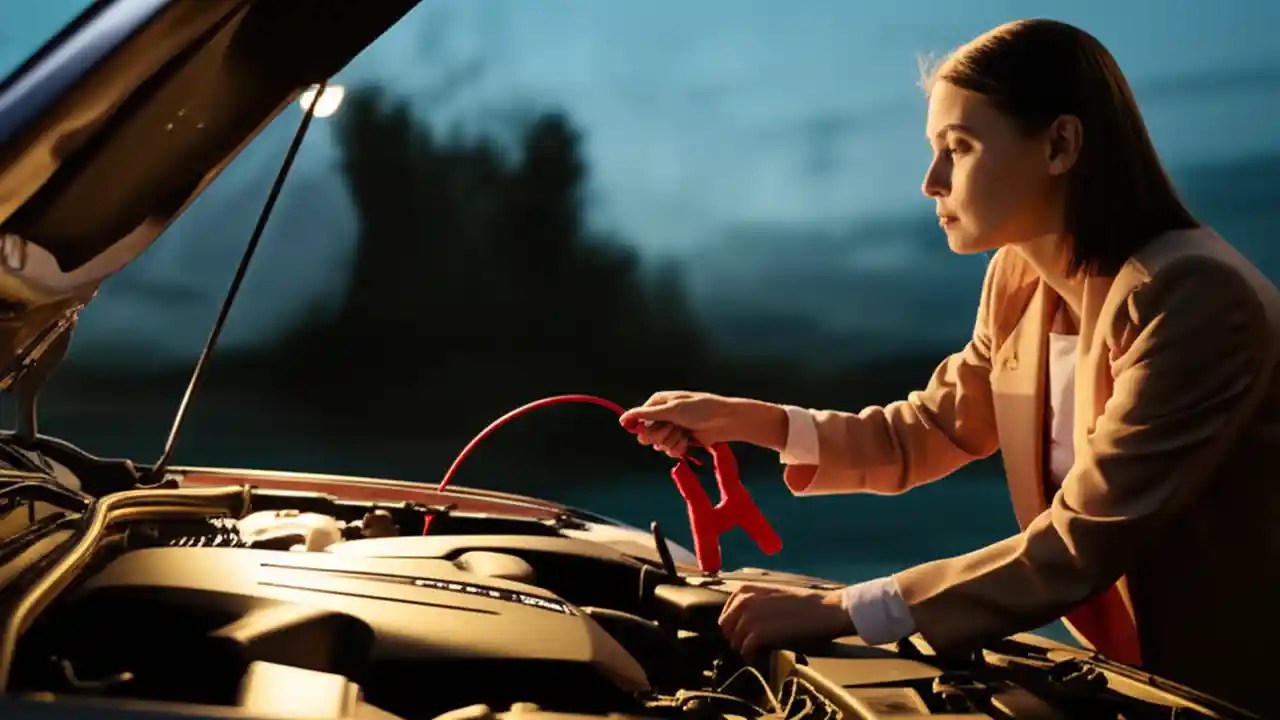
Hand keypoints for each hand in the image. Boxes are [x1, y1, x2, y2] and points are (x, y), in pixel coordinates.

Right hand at [619, 391, 785, 457]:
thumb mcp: (672, 409)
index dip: (645, 427)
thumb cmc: (701, 409)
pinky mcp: (681, 441)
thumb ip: (647, 414)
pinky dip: (679, 448)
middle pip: (647, 434)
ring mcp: (672, 429)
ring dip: (673, 442)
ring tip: (685, 434)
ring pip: (659, 444)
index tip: (655, 427)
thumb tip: (622, 419)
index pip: (639, 419)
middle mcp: (663, 415)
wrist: (724, 421)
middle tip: (674, 429)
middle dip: (661, 435)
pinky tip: (689, 442)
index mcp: (658, 402)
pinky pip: (670, 451)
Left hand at [718, 583, 854, 657]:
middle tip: (749, 646)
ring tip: (756, 652)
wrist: (824, 610)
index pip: (726, 613)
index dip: (734, 626)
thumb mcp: (772, 597)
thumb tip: (744, 624)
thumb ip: (754, 606)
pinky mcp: (758, 634)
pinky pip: (745, 650)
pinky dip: (750, 657)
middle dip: (736, 638)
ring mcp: (749, 617)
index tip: (743, 634)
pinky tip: (758, 658)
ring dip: (743, 649)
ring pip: (734, 640)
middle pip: (725, 628)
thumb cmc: (803, 605)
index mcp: (746, 590)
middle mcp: (743, 601)